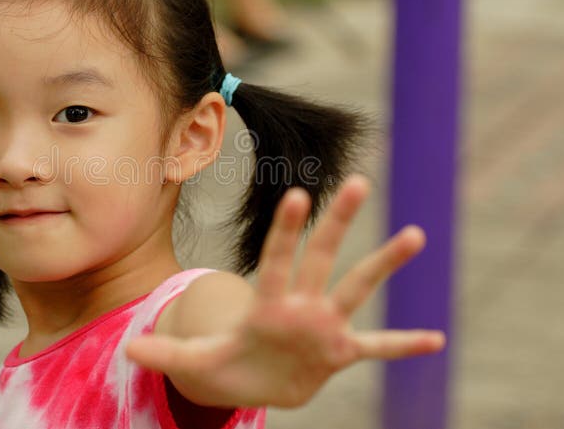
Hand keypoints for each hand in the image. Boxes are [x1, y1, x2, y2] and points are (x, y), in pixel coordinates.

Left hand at [125, 175, 445, 407]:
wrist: (255, 382)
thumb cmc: (227, 365)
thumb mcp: (195, 363)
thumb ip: (167, 352)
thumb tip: (126, 349)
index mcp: (268, 304)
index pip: (277, 260)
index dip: (286, 231)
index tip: (297, 192)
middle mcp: (301, 306)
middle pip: (322, 257)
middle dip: (338, 222)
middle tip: (359, 181)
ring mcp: (324, 327)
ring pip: (357, 288)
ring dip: (385, 264)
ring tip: (416, 234)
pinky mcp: (340, 352)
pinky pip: (378, 347)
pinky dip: (404, 345)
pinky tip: (437, 340)